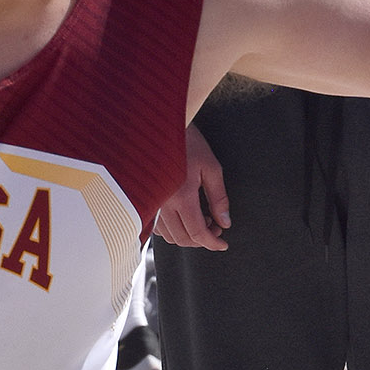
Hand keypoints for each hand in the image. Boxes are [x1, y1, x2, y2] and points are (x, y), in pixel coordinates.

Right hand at [154, 126, 229, 249]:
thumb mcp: (211, 167)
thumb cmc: (187, 142)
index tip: (223, 244)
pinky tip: (183, 215)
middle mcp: (162, 203)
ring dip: (187, 235)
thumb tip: (225, 222)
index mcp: (181, 196)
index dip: (212, 243)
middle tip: (216, 228)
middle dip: (202, 240)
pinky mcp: (144, 198)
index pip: (197, 233)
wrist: (158, 125)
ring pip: (168, 235)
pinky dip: (171, 229)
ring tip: (201, 218)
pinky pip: (156, 226)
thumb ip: (219, 198)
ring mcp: (150, 202)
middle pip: (182, 238)